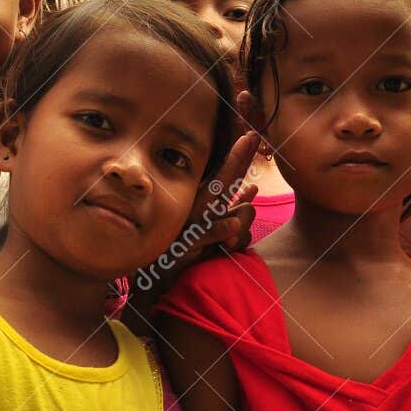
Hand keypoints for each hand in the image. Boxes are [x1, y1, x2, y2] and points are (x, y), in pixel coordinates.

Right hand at [134, 131, 261, 305]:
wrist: (155, 277)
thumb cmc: (187, 248)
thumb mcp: (215, 225)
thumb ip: (235, 207)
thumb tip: (255, 188)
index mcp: (203, 201)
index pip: (226, 175)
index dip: (239, 155)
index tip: (252, 133)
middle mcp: (197, 208)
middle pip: (223, 181)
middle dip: (238, 158)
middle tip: (252, 136)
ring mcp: (191, 225)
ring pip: (220, 209)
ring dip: (240, 206)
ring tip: (253, 194)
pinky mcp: (187, 244)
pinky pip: (207, 235)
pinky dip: (220, 229)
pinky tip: (234, 224)